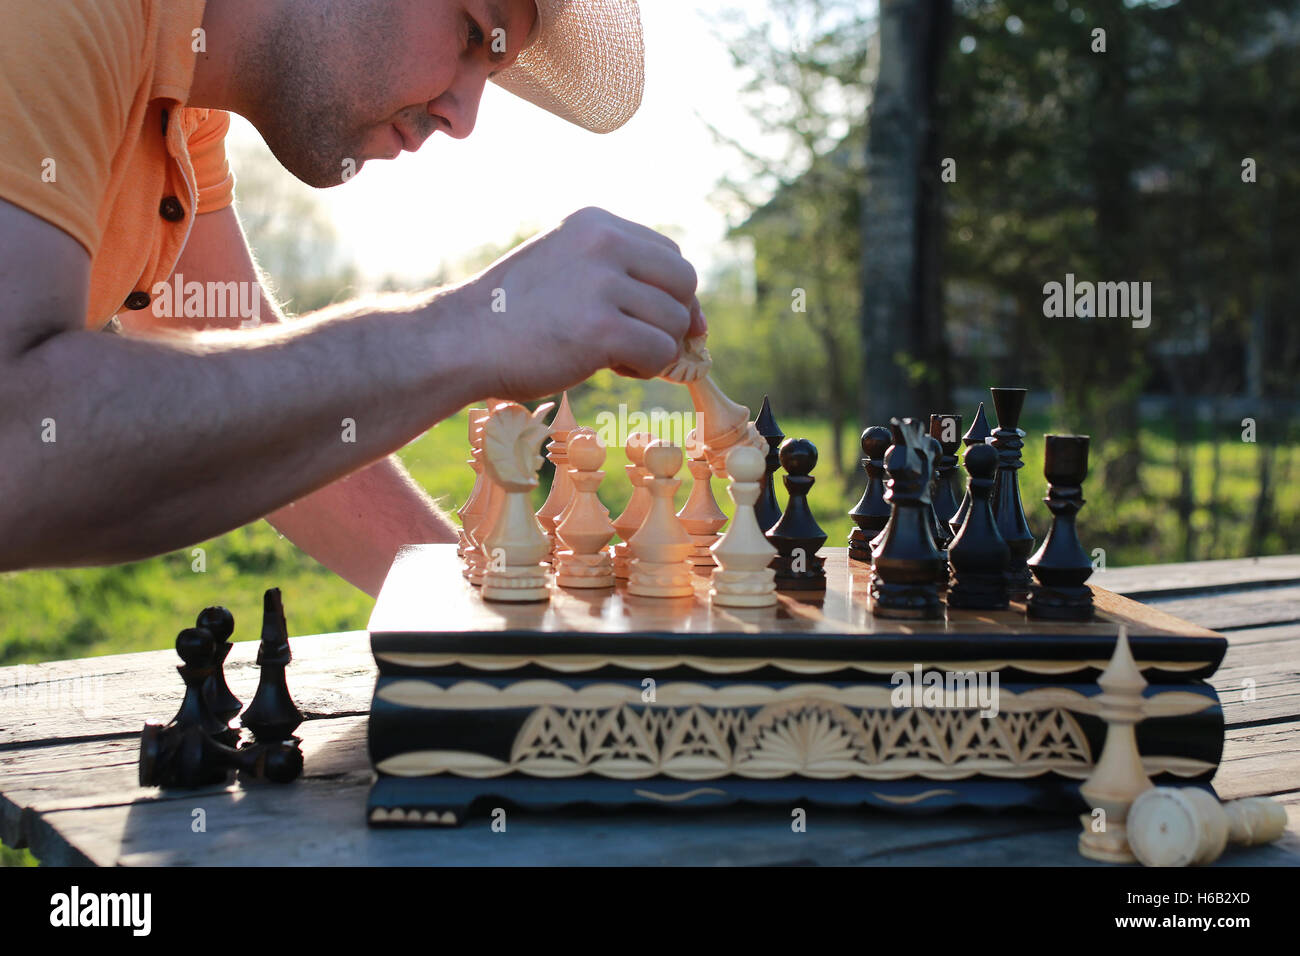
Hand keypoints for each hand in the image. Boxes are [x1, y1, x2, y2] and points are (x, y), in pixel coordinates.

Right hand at [455, 207, 699, 400]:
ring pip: (676, 322)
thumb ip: (618, 273)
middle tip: (643, 340)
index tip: (655, 319)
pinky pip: (661, 352)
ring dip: (657, 347)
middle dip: (674, 317)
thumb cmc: (513, 314)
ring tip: (617, 356)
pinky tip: (616, 367)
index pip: (669, 254)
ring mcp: (604, 284)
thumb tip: (693, 315)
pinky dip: (647, 367)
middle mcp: (605, 243)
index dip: (671, 293)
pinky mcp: (603, 329)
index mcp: (596, 223)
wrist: (462, 339)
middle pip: (684, 281)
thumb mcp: (564, 266)